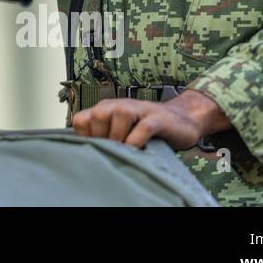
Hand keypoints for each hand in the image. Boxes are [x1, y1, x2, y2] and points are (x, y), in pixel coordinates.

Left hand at [70, 89, 228, 150]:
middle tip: (110, 151)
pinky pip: (142, 127)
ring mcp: (139, 110)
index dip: (84, 137)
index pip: (80, 120)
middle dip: (101, 137)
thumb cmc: (147, 129)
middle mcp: (119, 106)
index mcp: (107, 109)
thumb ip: (104, 137)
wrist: (182, 119)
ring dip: (119, 137)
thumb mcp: (121, 132)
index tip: (94, 151)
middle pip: (97, 115)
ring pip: (118, 115)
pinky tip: (137, 150)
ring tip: (124, 150)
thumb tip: (84, 156)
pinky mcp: (157, 119)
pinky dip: (136, 141)